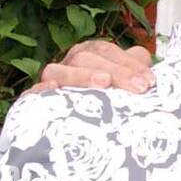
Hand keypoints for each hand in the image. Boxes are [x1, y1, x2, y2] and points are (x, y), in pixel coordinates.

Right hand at [27, 39, 153, 94]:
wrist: (83, 128)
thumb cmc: (110, 99)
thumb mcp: (126, 82)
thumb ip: (136, 68)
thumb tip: (146, 66)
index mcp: (90, 54)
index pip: (107, 51)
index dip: (129, 64)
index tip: (149, 82)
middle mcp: (69, 63)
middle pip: (86, 58)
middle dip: (116, 71)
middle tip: (138, 88)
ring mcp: (51, 81)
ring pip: (57, 70)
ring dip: (81, 75)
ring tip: (104, 83)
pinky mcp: (35, 101)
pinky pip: (31, 94)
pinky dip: (40, 90)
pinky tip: (52, 89)